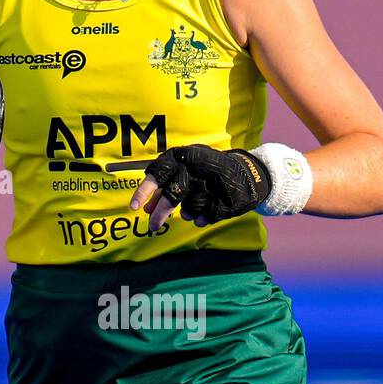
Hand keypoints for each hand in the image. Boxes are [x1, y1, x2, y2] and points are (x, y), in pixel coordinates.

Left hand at [130, 144, 271, 230]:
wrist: (248, 173)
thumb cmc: (208, 170)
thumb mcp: (186, 169)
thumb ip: (165, 186)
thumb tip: (145, 207)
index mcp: (185, 157)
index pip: (159, 173)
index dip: (145, 191)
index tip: (134, 207)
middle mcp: (198, 168)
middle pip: (173, 195)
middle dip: (161, 213)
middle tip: (152, 226)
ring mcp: (215, 185)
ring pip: (190, 208)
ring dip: (188, 211)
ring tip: (194, 206)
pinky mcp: (228, 200)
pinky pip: (205, 216)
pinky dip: (202, 217)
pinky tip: (205, 212)